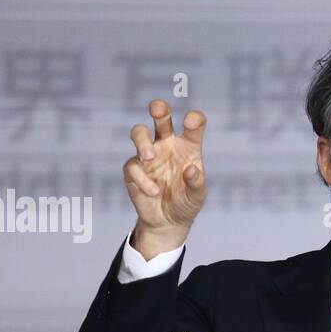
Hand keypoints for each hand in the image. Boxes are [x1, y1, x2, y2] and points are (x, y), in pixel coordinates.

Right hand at [123, 99, 206, 258]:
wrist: (168, 222)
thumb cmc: (186, 202)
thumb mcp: (197, 196)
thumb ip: (196, 183)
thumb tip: (191, 169)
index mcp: (188, 146)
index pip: (193, 125)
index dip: (193, 119)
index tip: (191, 123)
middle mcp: (167, 145)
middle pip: (161, 118)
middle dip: (159, 109)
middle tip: (157, 110)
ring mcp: (148, 155)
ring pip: (139, 133)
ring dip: (142, 141)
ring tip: (149, 156)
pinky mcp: (133, 169)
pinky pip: (133, 166)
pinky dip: (143, 179)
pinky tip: (154, 192)